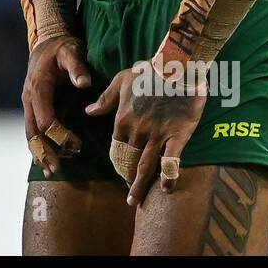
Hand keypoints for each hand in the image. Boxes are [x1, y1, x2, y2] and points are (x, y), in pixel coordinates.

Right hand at [23, 35, 91, 176]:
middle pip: (33, 131)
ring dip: (39, 152)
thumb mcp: (71, 52)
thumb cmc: (61, 47)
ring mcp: (29, 104)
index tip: (76, 145)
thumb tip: (84, 83)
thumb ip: (77, 67)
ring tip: (50, 170)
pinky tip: (45, 159)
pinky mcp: (33, 107)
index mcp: (38, 88)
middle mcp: (29, 99)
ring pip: (30, 133)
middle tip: (56, 169)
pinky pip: (33, 129)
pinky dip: (38, 145)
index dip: (59, 134)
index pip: (45, 119)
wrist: (46, 42)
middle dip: (44, 151)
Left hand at [85, 61, 205, 204]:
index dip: (117, 162)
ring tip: (136, 201)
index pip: (116, 147)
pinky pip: (172, 162)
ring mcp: (158, 136)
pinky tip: (166, 190)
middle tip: (129, 196)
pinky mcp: (178, 136)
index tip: (120, 172)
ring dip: (140, 185)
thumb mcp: (121, 81)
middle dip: (127, 179)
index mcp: (123, 119)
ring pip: (147, 166)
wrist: (178, 66)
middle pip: (130, 161)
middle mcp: (138, 132)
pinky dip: (168, 177)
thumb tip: (89, 111)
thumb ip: (105, 99)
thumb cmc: (149, 70)